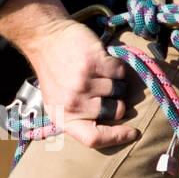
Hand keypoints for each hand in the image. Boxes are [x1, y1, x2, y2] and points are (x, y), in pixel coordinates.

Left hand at [0, 0, 137, 150]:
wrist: (45, 39)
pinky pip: (120, 72)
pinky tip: (102, 62)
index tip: (133, 132)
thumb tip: (114, 128)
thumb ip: (80, 117)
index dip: (117, 138)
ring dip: (115, 82)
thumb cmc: (54, 73)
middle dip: (117, 101)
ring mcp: (84, 82)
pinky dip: (116, 66)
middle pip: (115, 111)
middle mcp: (73, 103)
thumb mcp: (58, 103)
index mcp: (64, 117)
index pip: (94, 138)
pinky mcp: (94, 62)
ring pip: (119, 90)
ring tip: (99, 73)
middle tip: (105, 89)